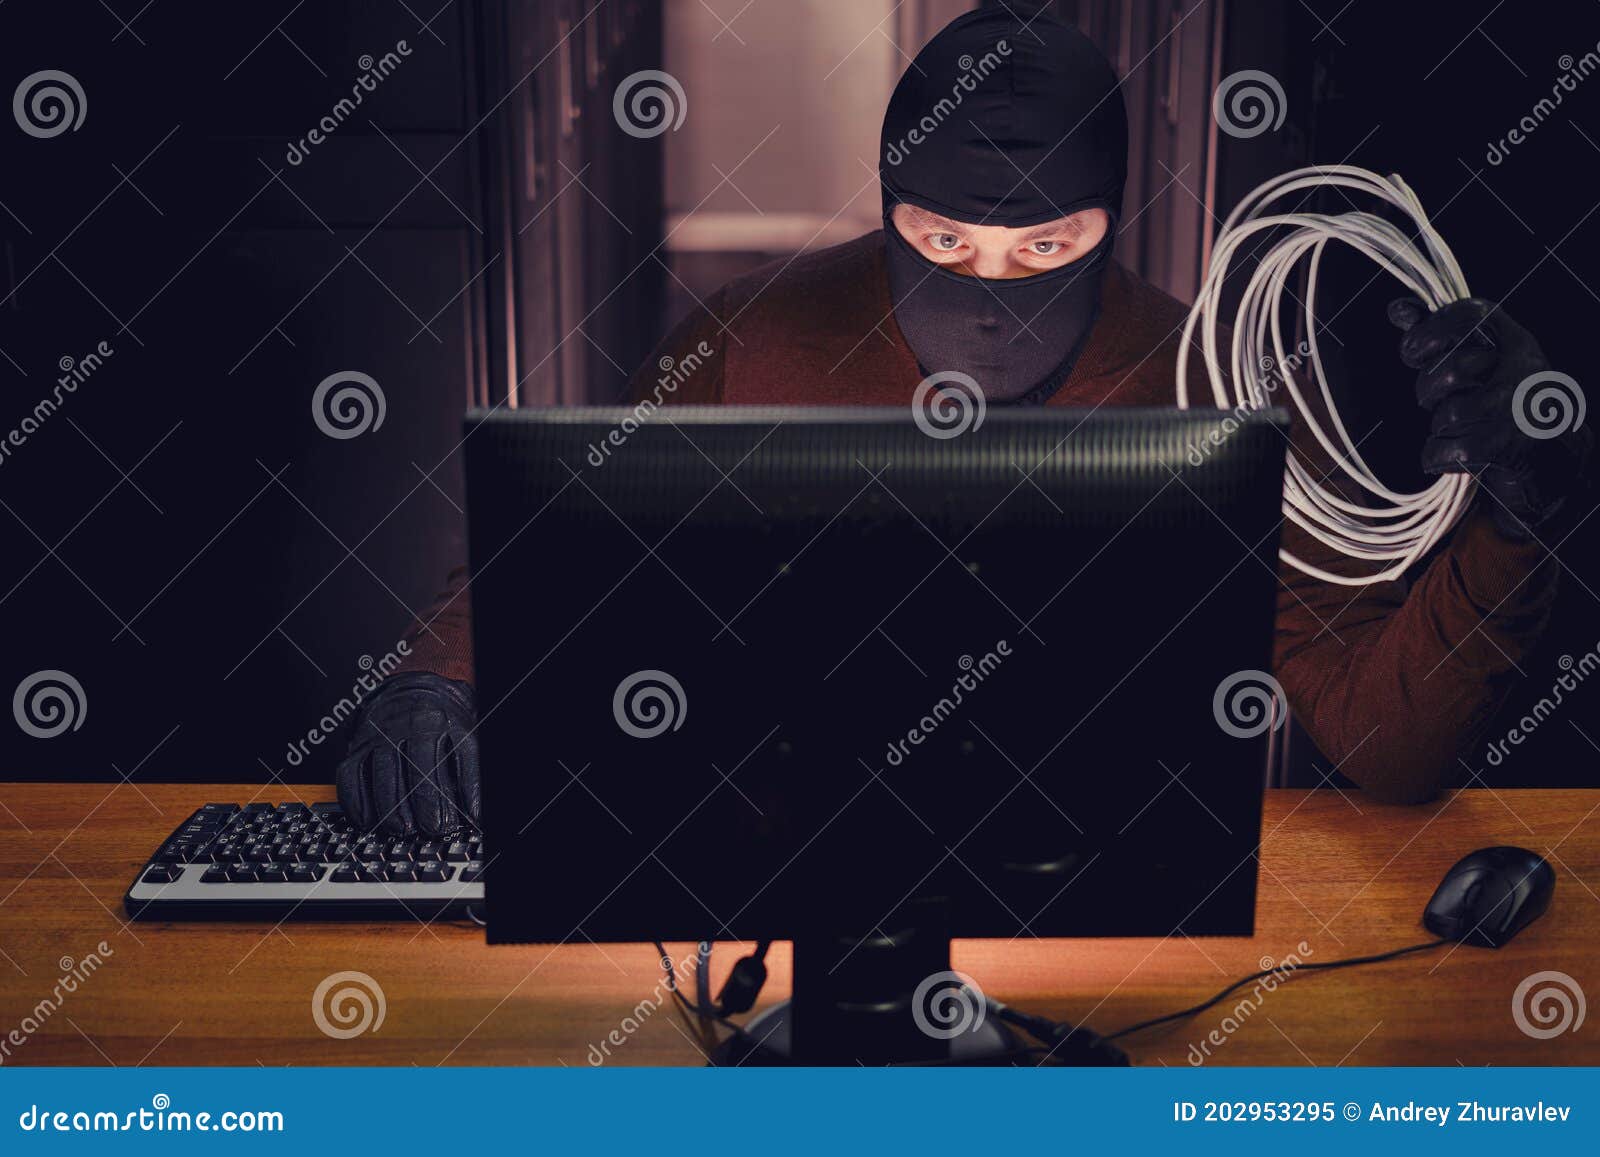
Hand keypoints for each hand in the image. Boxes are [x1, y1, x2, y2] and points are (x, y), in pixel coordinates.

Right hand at [335, 672, 480, 835]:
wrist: (411, 686)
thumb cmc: (444, 718)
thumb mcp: (466, 730)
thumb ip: (471, 764)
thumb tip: (478, 806)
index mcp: (447, 720)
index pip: (461, 756)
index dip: (468, 790)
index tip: (473, 816)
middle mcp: (413, 724)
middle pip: (421, 766)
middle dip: (429, 803)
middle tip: (435, 827)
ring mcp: (382, 734)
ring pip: (384, 773)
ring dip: (393, 807)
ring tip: (404, 829)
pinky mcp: (359, 746)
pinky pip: (351, 775)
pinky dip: (357, 801)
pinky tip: (368, 821)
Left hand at [1390, 296, 1591, 539]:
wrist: (1557, 461)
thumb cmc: (1509, 404)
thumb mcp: (1484, 361)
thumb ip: (1441, 335)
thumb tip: (1397, 308)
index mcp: (1516, 343)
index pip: (1470, 316)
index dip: (1430, 330)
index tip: (1412, 353)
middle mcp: (1523, 371)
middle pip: (1450, 372)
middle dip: (1428, 390)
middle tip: (1436, 399)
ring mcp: (1516, 411)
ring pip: (1446, 415)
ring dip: (1440, 428)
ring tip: (1461, 429)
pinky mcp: (1503, 449)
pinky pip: (1442, 450)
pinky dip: (1437, 457)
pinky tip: (1456, 454)